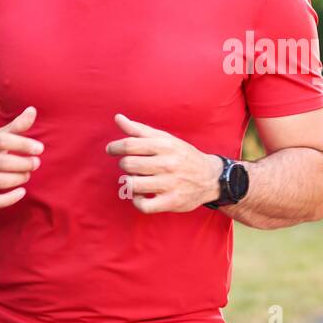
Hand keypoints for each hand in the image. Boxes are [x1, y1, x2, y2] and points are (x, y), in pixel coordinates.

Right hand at [0, 105, 43, 209]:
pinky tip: (22, 192)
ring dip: (18, 178)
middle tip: (36, 163)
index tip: (39, 148)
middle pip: (2, 162)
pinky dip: (10, 198)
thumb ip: (15, 127)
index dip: (23, 144)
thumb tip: (33, 110)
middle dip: (23, 163)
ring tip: (27, 175)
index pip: (1, 141)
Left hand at [106, 113, 222, 212]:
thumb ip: (139, 130)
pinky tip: (141, 195)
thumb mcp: (165, 139)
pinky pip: (144, 205)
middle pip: (128, 165)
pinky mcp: (172, 201)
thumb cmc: (182, 156)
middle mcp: (168, 163)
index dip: (115, 147)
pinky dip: (137, 201)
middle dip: (125, 165)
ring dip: (129, 183)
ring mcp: (170, 184)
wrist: (210, 177)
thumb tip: (117, 118)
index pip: (130, 144)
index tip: (112, 150)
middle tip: (131, 166)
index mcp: (165, 145)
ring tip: (137, 180)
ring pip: (133, 185)